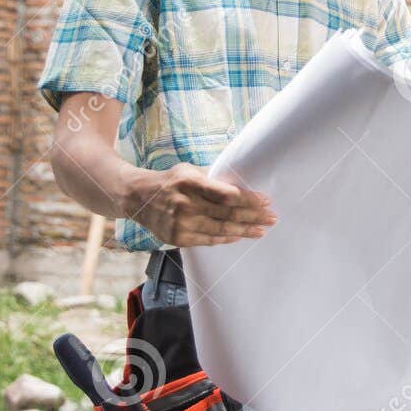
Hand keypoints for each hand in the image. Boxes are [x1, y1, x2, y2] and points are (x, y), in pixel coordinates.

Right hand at [127, 163, 277, 246]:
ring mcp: (181, 223)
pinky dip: (226, 238)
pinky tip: (240, 235)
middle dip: (254, 216)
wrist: (138, 198)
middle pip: (228, 213)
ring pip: (221, 229)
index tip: (266, 201)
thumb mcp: (189, 171)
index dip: (249, 199)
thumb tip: (242, 187)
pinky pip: (209, 239)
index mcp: (190, 182)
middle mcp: (185, 204)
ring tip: (262, 230)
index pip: (227, 194)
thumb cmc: (171, 181)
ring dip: (245, 230)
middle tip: (272, 218)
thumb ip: (213, 179)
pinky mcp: (178, 238)